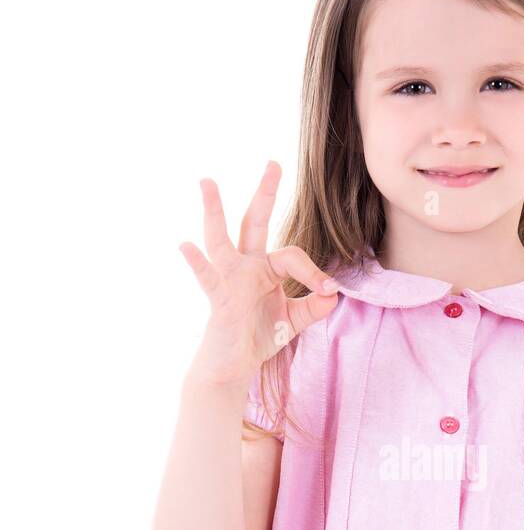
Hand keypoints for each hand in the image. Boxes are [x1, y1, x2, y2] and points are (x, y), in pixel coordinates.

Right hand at [179, 160, 339, 386]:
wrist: (233, 367)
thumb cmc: (258, 337)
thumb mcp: (293, 320)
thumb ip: (314, 306)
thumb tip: (332, 292)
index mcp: (265, 269)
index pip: (293, 256)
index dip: (313, 271)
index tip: (327, 290)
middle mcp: (246, 267)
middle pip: (254, 223)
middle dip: (265, 193)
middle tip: (274, 162)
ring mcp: (229, 280)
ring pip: (221, 240)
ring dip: (214, 211)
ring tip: (207, 182)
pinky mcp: (219, 299)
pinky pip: (208, 279)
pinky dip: (197, 263)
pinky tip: (185, 245)